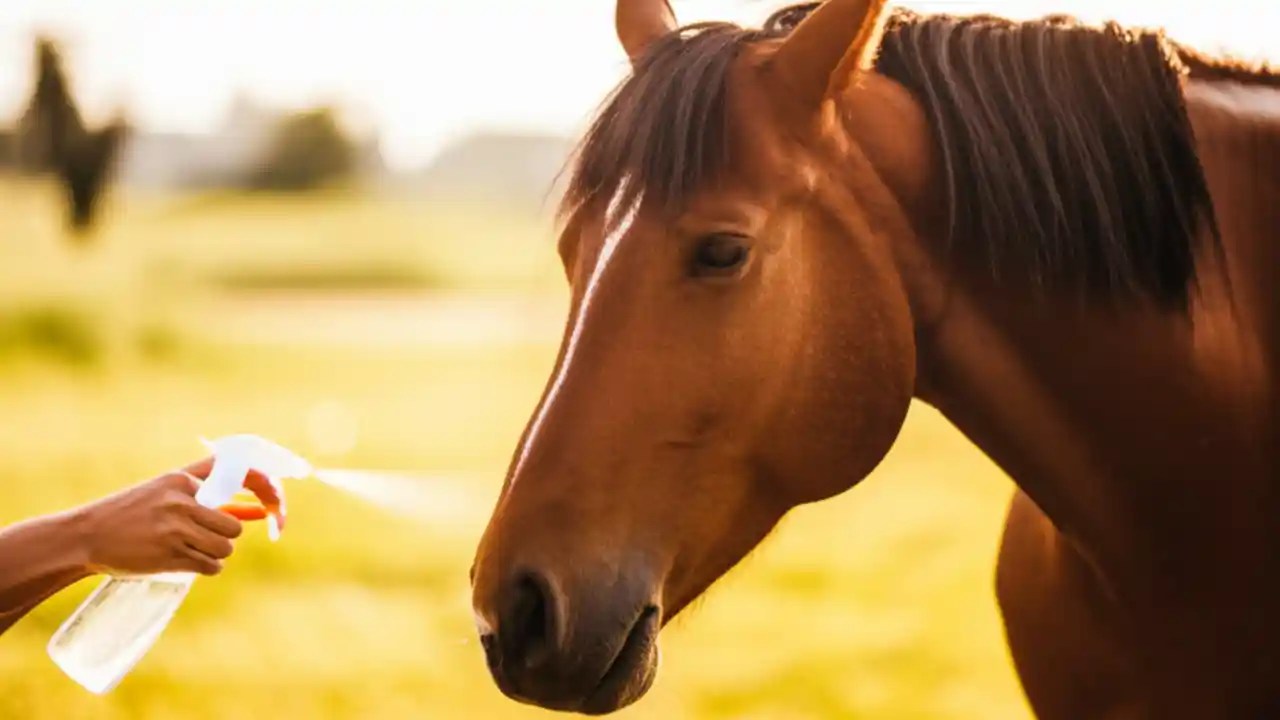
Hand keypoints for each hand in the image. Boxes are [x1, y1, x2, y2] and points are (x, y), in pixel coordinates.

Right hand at [74, 459, 279, 575]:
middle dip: (224, 538)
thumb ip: (216, 501)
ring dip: (213, 554)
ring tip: (188, 550)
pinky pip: (211, 566)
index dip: (270, 492)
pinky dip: (204, 567)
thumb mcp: (172, 496)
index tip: (279, 509)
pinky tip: (183, 562)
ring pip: (225, 548)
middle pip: (234, 527)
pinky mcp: (169, 553)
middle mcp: (182, 499)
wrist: (86, 535)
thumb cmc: (134, 514)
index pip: (243, 474)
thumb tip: (260, 511)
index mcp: (183, 478)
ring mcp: (175, 527)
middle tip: (201, 539)